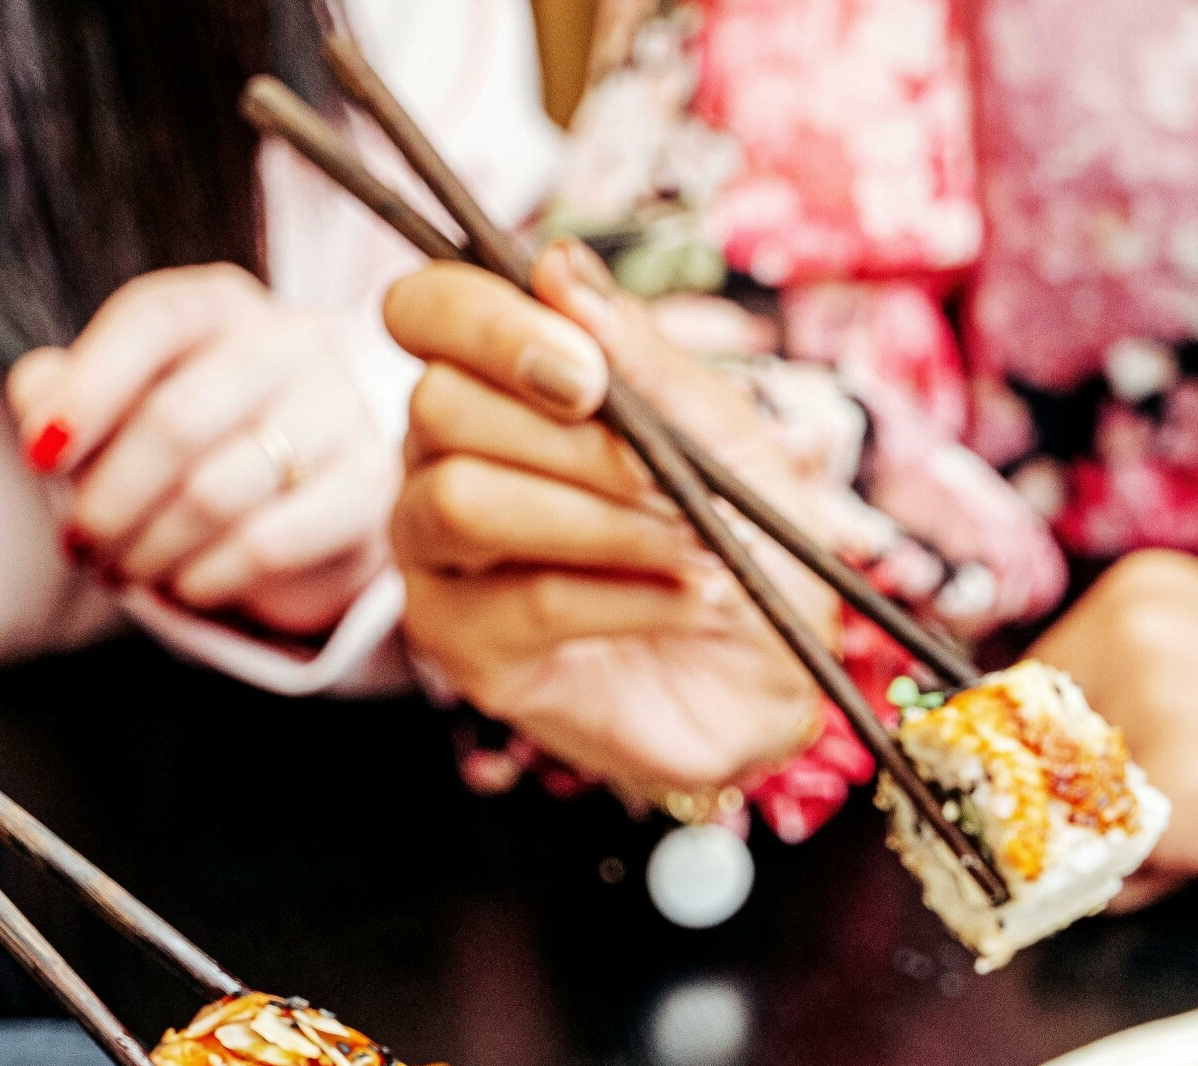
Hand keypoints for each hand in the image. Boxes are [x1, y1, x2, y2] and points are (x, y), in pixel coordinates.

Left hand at [11, 265, 392, 637]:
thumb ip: (64, 394)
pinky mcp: (368, 485)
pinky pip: (269, 541)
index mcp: (220, 305)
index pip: (152, 322)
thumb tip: (40, 409)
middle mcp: (289, 341)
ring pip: (215, 492)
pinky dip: (209, 576)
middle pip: (176, 419)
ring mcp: (340, 408)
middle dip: (110, 496)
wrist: (310, 508)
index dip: (89, 390)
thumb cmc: (200, 447)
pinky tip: (184, 588)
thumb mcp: (122, 408)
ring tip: (124, 573)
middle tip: (79, 544)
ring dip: (150, 547)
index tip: (41, 457)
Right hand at [382, 245, 830, 799]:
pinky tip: (692, 598)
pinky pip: (524, 599)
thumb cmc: (741, 535)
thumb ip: (635, 350)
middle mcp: (439, 457)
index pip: (424, 311)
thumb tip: (556, 264)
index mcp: (493, 382)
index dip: (490, 325)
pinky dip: (629, 593)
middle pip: (439, 405)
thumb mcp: (715, 424)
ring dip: (601, 519)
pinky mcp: (463, 646)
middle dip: (577, 443)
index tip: (589, 375)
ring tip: (693, 545)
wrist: (772, 670)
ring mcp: (438, 555)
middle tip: (669, 481)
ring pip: (462, 501)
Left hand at [1032, 552, 1197, 909]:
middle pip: (1024, 770)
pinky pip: (1102, 872)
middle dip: (1079, 818)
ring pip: (1057, 825)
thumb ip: (1124, 707)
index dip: (1052, 775)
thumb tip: (1005, 794)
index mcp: (1137, 592)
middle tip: (1195, 816)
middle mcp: (1130, 630)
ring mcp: (1151, 707)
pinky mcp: (1178, 790)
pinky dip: (1147, 888)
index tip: (1115, 800)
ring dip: (1115, 857)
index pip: (1015, 709)